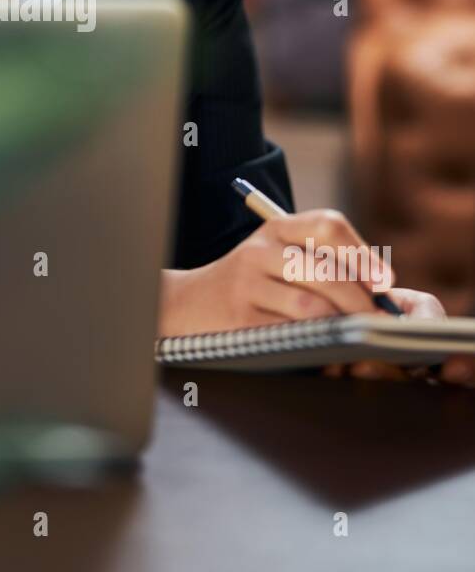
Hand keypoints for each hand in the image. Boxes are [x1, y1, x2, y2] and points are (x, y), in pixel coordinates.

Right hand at [159, 209, 474, 386]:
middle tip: (378, 322)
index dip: (363, 253)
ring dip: (342, 324)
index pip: (328, 225)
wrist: (188, 303)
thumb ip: (320, 261)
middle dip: (361, 300)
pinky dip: (316, 342)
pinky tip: (327, 346)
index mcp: (276, 229)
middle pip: (326, 270)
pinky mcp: (241, 319)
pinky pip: (291, 332)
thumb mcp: (276, 255)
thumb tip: (379, 290)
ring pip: (311, 305)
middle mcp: (261, 250)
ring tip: (358, 336)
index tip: (384, 281)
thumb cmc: (249, 281)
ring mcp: (248, 284)